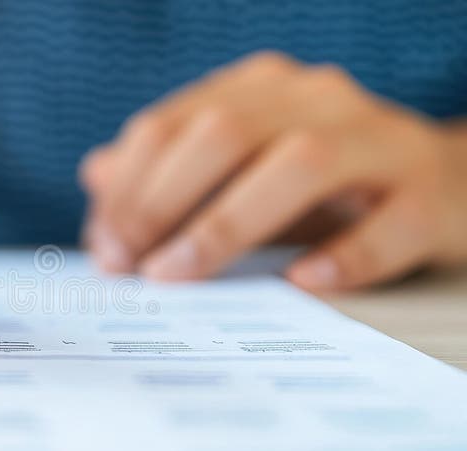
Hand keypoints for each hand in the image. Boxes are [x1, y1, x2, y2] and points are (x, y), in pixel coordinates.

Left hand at [81, 51, 466, 289]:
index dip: (128, 186)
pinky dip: (343, 255)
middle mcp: (316, 99)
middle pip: (224, 132)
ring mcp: (378, 142)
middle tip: (127, 266)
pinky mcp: (427, 197)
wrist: (441, 185)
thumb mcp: (238, 173)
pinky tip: (299, 282)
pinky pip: (389, 223)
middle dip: (160, 201)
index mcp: (260, 90)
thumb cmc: (321, 187)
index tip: (103, 248)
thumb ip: (170, 173)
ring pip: (299, 164)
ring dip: (225, 224)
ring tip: (176, 276)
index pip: (173, 124)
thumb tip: (96, 177)